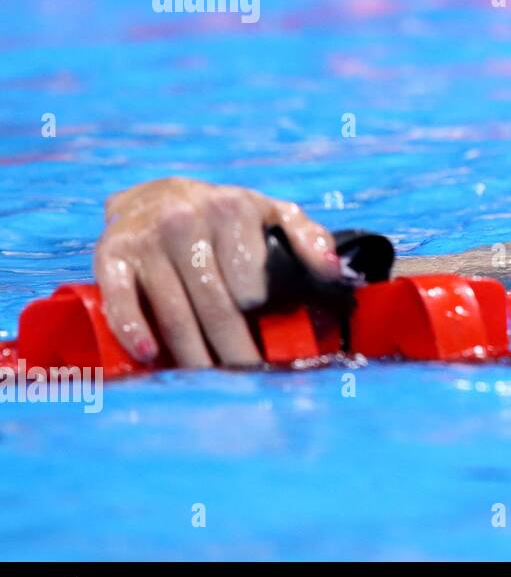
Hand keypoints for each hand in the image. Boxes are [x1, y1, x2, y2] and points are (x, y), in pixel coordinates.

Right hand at [93, 177, 340, 366]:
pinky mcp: (110, 254)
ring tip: (209, 381)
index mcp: (232, 209)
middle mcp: (186, 220)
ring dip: (193, 355)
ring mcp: (146, 239)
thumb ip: (308, 237)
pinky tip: (150, 355)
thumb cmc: (225, 214)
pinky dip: (132, 329)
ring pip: (175, 312)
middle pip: (217, 305)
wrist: (153, 195)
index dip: (260, 312)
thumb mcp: (272, 213)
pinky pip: (120, 299)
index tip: (267, 338)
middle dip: (234, 349)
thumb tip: (334, 272)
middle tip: (246, 379)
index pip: (251, 282)